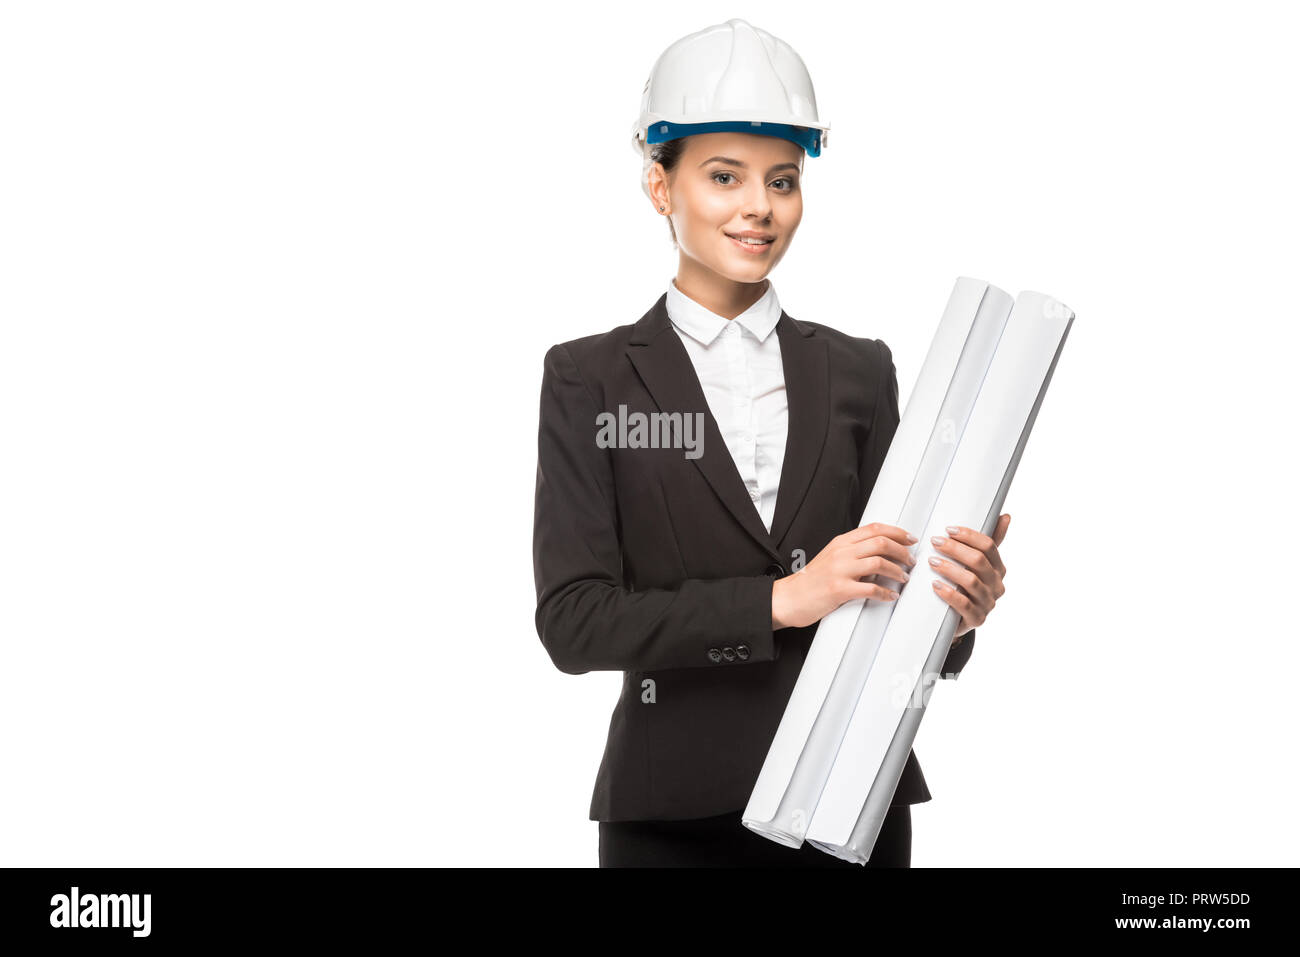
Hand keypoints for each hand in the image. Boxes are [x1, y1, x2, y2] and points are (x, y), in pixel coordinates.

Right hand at [771, 523, 917, 629]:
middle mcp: (841, 553)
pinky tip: (890, 596)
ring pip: (879, 562)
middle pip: (881, 542)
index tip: (910, 539)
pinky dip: (886, 593)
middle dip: (902, 551)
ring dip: (897, 571)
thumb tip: (879, 553)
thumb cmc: (810, 582)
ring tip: (903, 578)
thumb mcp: (831, 558)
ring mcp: (840, 570)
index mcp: (840, 543)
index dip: (897, 532)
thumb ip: (852, 552)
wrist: (788, 598)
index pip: (874, 528)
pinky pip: (871, 589)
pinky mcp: (839, 589)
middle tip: (910, 561)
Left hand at [929, 513, 1009, 639]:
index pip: (988, 546)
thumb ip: (988, 543)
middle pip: (978, 561)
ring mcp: (988, 603)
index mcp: (998, 568)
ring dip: (949, 569)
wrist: (955, 619)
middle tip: (934, 542)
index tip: (948, 530)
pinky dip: (949, 593)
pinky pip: (964, 605)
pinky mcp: (977, 619)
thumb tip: (1006, 516)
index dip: (968, 536)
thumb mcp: (974, 564)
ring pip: (971, 581)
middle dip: (955, 549)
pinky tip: (935, 585)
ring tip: (931, 561)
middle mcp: (996, 585)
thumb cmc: (963, 586)